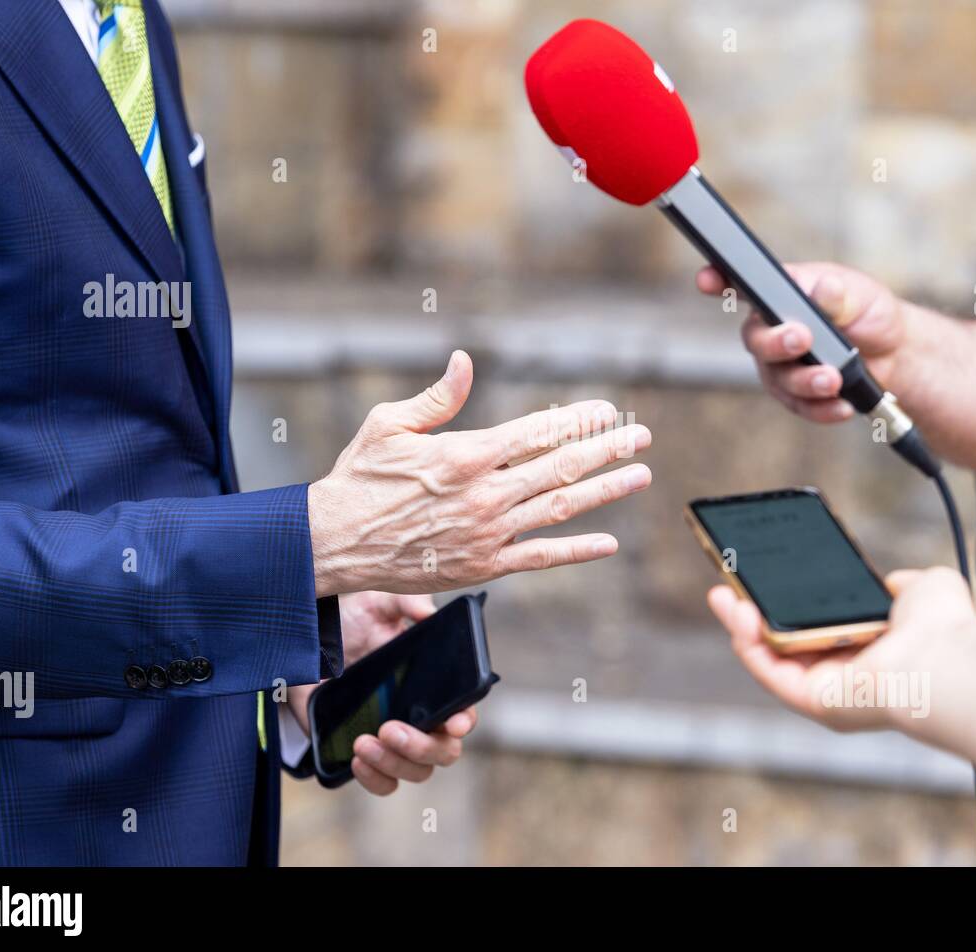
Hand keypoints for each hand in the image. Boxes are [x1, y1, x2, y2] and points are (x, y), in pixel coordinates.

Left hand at [287, 590, 477, 796]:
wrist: (304, 647)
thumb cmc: (349, 624)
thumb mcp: (376, 605)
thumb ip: (404, 603)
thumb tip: (427, 613)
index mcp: (433, 684)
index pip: (464, 710)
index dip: (464, 720)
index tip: (453, 721)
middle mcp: (420, 716)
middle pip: (444, 751)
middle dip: (421, 746)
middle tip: (389, 727)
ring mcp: (394, 740)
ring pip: (416, 772)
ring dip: (394, 763)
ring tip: (363, 742)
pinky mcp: (366, 755)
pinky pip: (383, 783)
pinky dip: (375, 780)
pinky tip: (357, 758)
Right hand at [308, 350, 651, 595]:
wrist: (334, 542)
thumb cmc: (359, 478)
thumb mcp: (389, 423)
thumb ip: (437, 397)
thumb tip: (465, 361)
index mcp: (466, 455)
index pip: (537, 432)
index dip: (577, 419)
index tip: (606, 409)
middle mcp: (484, 494)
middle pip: (560, 467)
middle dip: (606, 449)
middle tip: (641, 436)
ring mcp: (487, 533)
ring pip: (559, 508)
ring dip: (604, 491)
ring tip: (639, 475)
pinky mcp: (482, 565)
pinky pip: (539, 557)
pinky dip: (576, 550)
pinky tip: (607, 542)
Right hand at [696, 262, 905, 423]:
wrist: (895, 353)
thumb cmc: (868, 313)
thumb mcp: (859, 295)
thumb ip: (838, 295)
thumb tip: (825, 288)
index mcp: (781, 294)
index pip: (743, 286)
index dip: (720, 281)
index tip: (707, 279)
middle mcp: (772, 330)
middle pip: (755, 340)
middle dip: (775, 343)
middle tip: (802, 339)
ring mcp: (780, 365)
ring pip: (778, 378)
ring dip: (805, 381)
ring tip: (833, 379)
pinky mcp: (796, 395)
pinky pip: (799, 406)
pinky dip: (821, 408)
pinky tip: (842, 405)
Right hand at [708, 567, 975, 730]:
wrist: (947, 661)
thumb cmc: (943, 629)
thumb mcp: (922, 589)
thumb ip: (901, 585)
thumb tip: (890, 583)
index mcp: (870, 655)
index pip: (819, 631)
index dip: (789, 606)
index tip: (769, 580)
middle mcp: (847, 679)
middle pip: (786, 644)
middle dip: (753, 615)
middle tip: (731, 586)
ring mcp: (827, 693)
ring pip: (771, 657)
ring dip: (742, 626)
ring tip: (722, 594)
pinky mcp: (813, 702)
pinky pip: (770, 671)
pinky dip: (748, 641)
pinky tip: (738, 611)